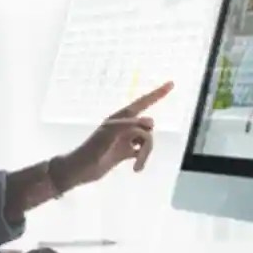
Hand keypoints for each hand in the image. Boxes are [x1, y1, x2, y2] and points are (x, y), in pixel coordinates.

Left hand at [50, 81, 173, 189]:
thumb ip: (130, 125)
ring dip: (145, 154)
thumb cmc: (92, 150)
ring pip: (147, 141)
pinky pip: (142, 151)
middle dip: (148, 142)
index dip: (157, 93)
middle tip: (138, 153)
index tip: (171, 83)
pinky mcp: (125, 152)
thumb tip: (150, 123)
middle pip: (148, 127)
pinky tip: (136, 166)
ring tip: (137, 167)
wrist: (80, 170)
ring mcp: (125, 139)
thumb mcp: (109, 133)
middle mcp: (124, 126)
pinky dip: (142, 159)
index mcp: (120, 118)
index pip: (143, 102)